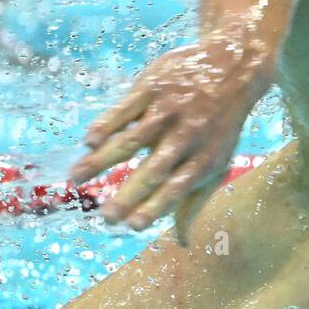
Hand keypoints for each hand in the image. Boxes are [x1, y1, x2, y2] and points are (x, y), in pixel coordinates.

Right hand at [70, 26, 274, 236]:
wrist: (233, 65)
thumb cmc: (220, 125)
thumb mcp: (217, 162)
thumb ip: (195, 201)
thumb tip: (182, 243)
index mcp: (203, 159)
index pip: (176, 190)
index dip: (154, 208)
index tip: (131, 226)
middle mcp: (186, 136)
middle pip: (153, 170)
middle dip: (128, 196)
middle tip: (104, 217)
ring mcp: (168, 110)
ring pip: (130, 139)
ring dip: (101, 161)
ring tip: (75, 178)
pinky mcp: (154, 86)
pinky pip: (125, 108)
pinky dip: (106, 125)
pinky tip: (89, 142)